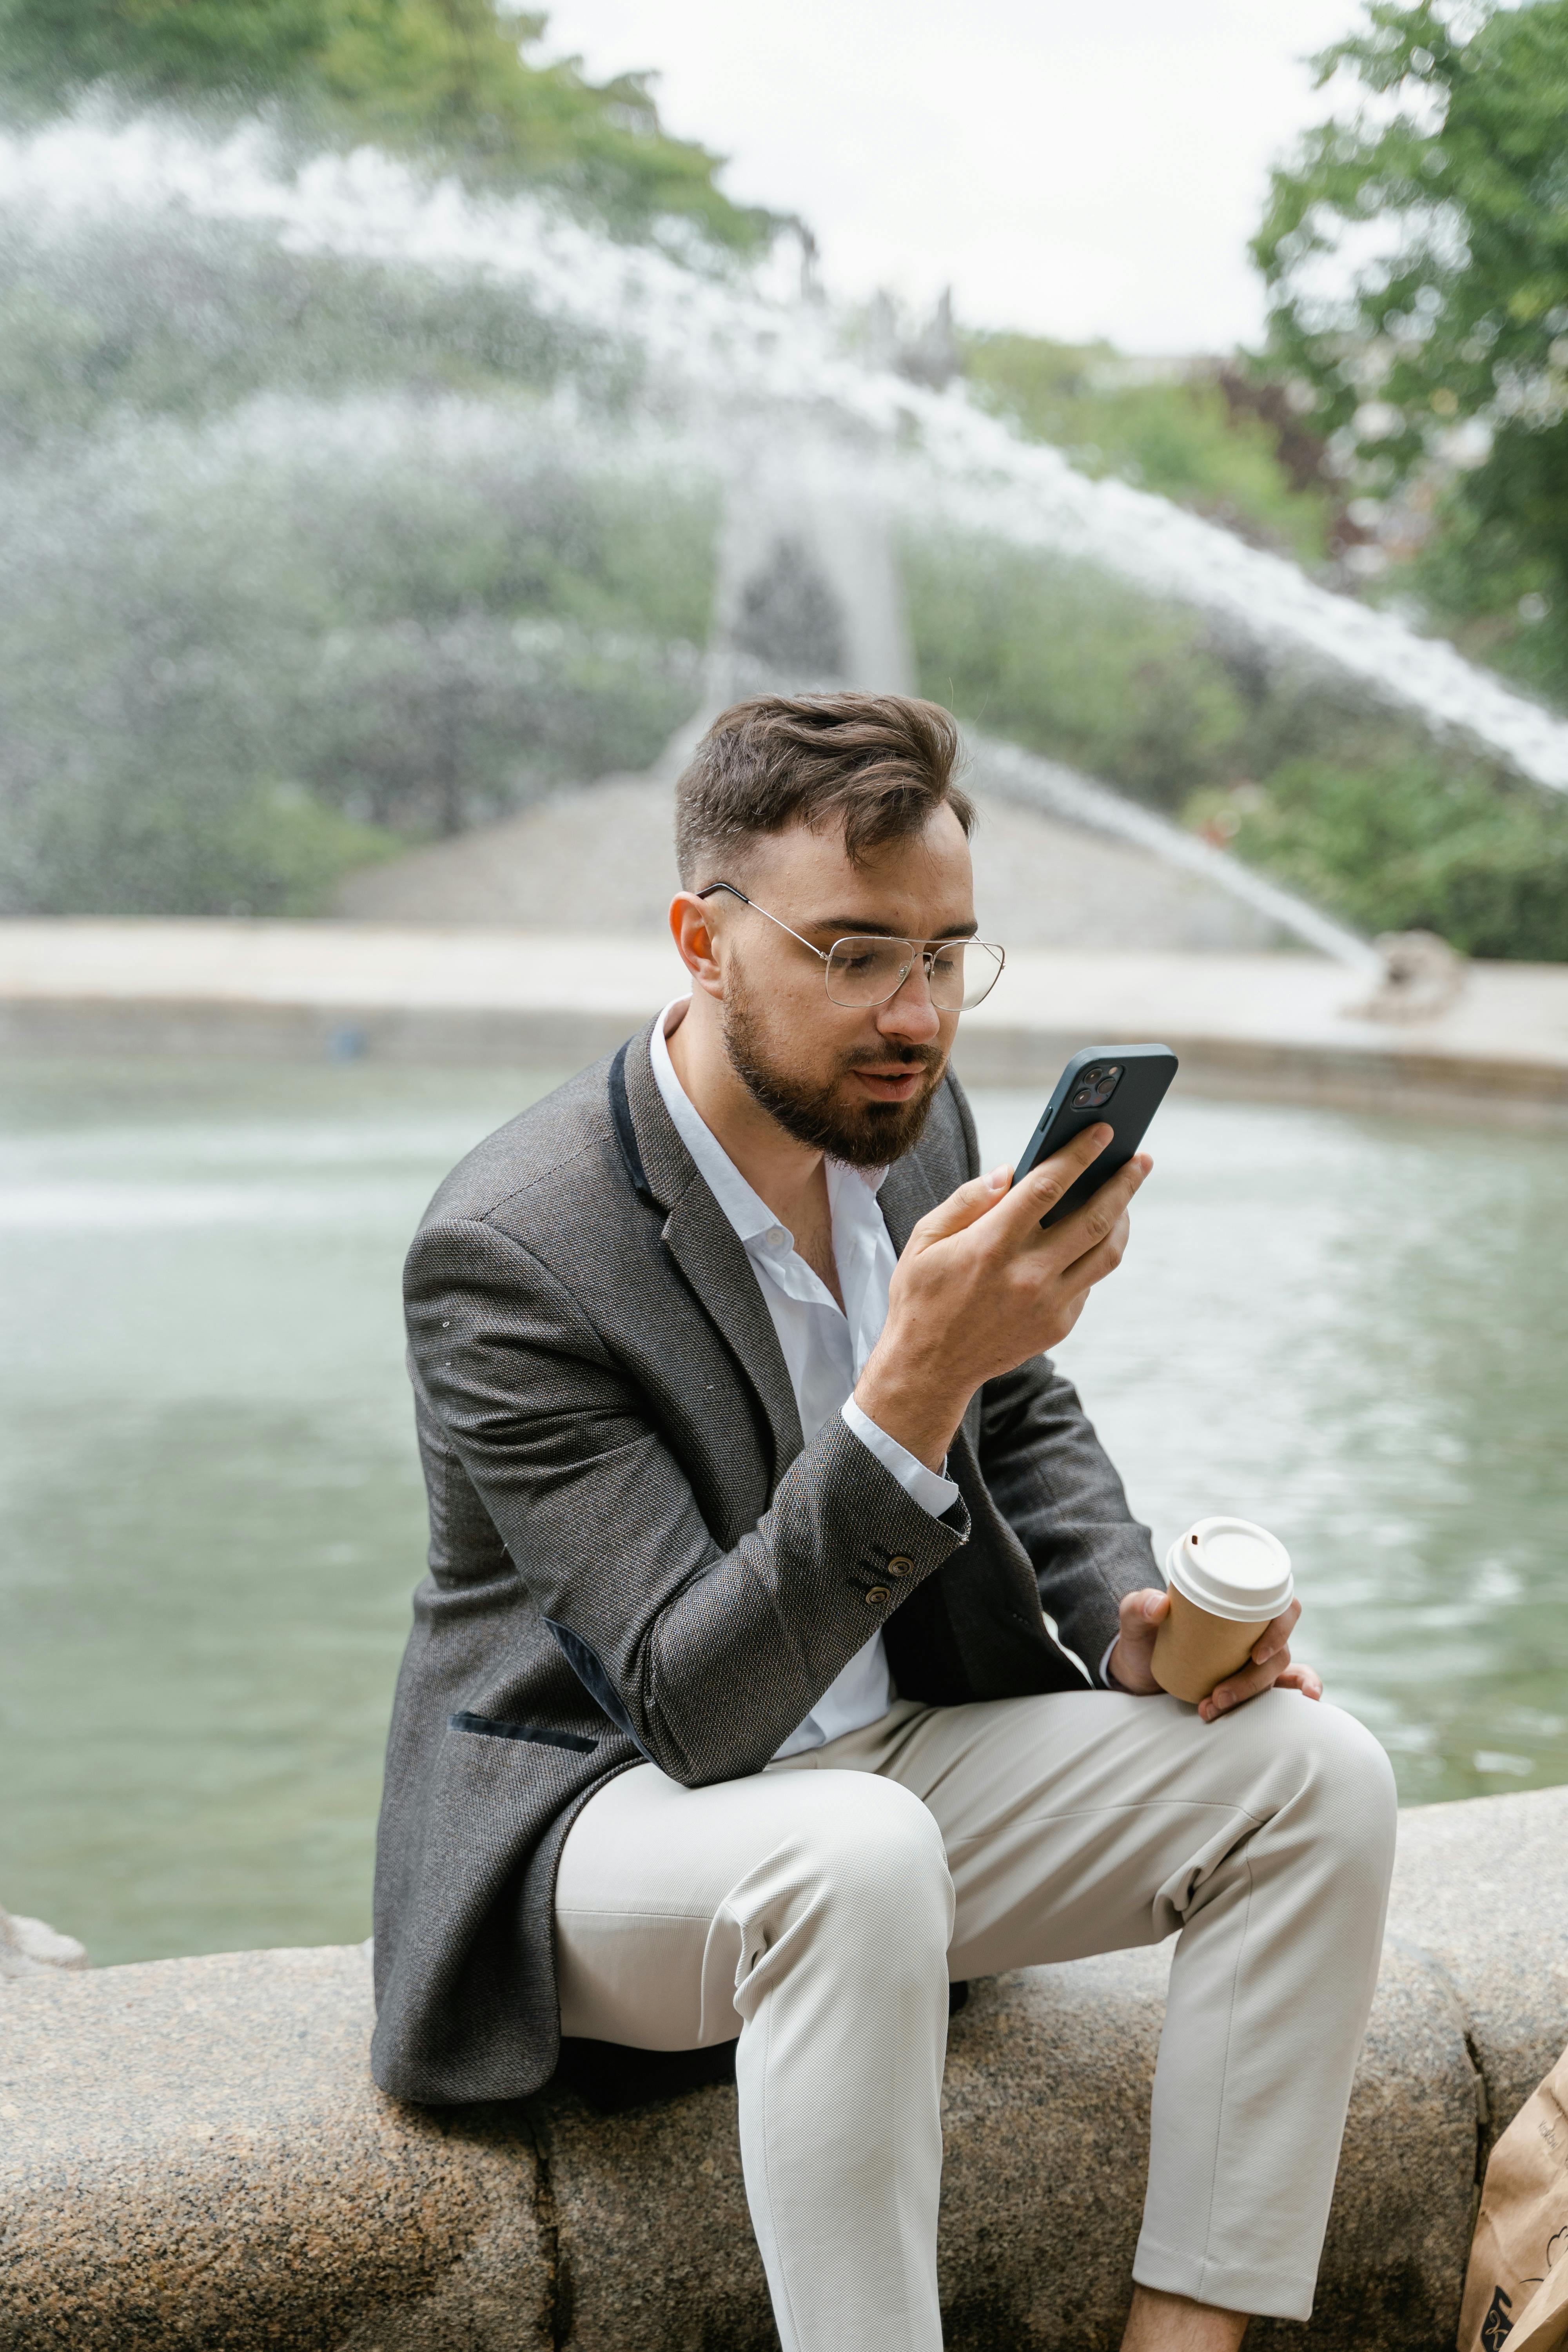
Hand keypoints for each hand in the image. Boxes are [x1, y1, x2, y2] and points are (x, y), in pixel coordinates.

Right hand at [854, 1125, 1150, 1470]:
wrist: (928, 1368)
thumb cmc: (922, 1296)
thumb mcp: (925, 1240)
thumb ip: (968, 1201)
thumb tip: (1010, 1171)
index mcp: (990, 1246)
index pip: (1048, 1187)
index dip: (1079, 1154)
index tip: (1102, 1132)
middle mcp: (1026, 1275)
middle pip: (1094, 1218)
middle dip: (1123, 1183)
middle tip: (1141, 1159)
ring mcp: (1048, 1304)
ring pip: (1106, 1253)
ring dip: (1122, 1219)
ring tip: (1125, 1197)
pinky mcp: (1059, 1325)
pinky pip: (1089, 1282)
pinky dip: (1093, 1254)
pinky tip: (1088, 1238)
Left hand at [1105, 1589, 1322, 1721]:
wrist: (1137, 1667)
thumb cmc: (1143, 1635)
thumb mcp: (1134, 1618)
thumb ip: (1137, 1607)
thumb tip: (1159, 1605)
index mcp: (1235, 1604)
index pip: (1280, 1604)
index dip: (1280, 1627)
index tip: (1255, 1654)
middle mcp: (1254, 1627)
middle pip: (1279, 1649)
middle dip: (1252, 1680)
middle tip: (1217, 1696)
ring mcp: (1256, 1656)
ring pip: (1277, 1673)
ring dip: (1250, 1695)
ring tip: (1210, 1708)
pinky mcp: (1251, 1680)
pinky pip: (1287, 1684)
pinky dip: (1305, 1688)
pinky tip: (1309, 1702)